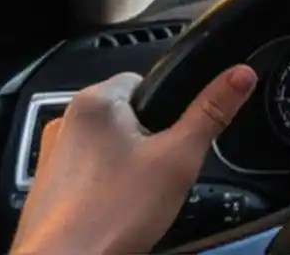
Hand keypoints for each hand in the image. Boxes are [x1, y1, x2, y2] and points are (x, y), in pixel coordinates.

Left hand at [11, 65, 257, 254]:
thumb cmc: (113, 214)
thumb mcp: (178, 159)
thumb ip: (211, 113)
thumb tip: (240, 75)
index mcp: (95, 101)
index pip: (145, 82)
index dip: (169, 110)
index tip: (174, 141)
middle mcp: (66, 120)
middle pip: (128, 117)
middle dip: (149, 143)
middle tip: (159, 175)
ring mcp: (53, 155)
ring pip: (109, 147)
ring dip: (127, 166)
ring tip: (136, 197)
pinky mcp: (49, 186)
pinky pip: (90, 174)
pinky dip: (106, 187)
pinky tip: (116, 210)